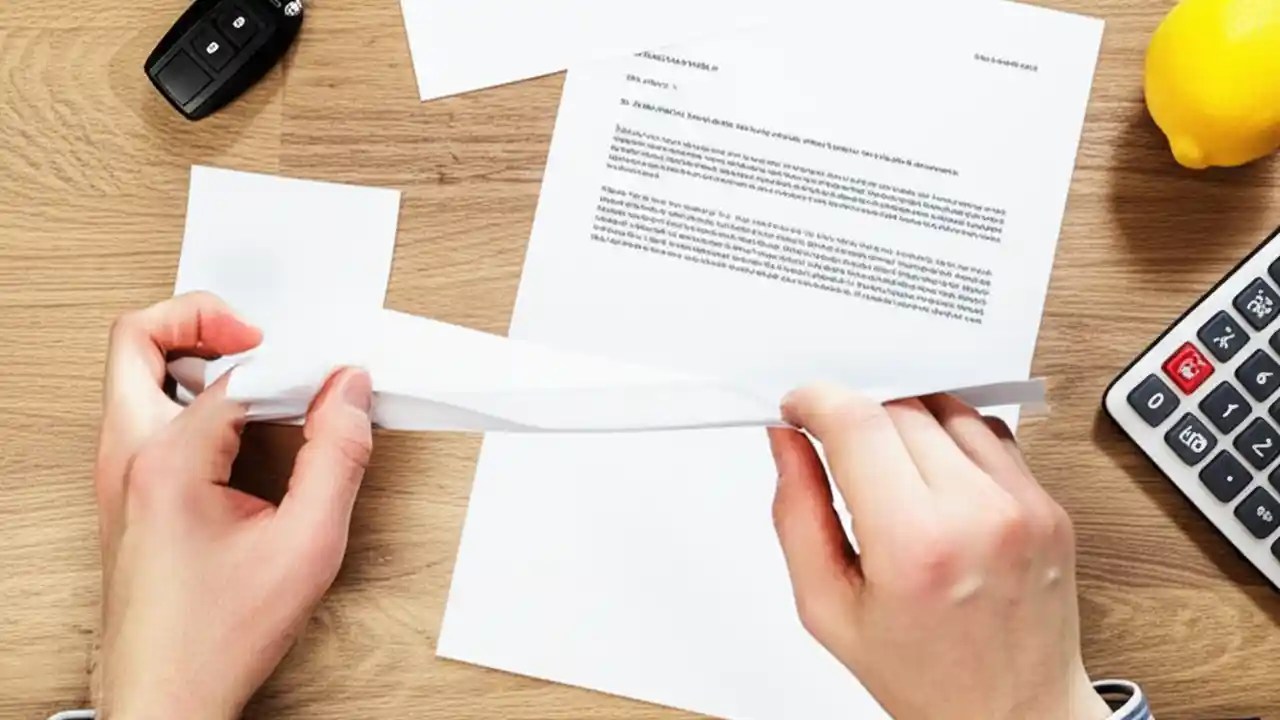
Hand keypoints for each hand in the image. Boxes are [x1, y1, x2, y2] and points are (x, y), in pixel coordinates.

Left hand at [93, 292, 374, 719]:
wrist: (165, 696)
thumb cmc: (218, 637)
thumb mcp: (307, 546)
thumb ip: (336, 457)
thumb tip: (348, 392)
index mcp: (166, 464)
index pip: (236, 375)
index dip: (297, 368)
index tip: (335, 380)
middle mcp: (127, 458)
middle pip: (138, 338)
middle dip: (201, 318)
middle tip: (257, 334)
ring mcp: (117, 473)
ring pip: (133, 371)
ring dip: (192, 355)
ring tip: (255, 374)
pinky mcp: (124, 489)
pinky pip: (143, 409)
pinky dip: (189, 394)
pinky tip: (239, 423)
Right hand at [768, 387, 1110, 719]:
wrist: (1016, 714)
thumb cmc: (923, 675)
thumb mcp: (828, 608)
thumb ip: (798, 513)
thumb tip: (788, 442)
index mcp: (914, 547)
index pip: (858, 424)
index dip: (817, 401)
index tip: (800, 408)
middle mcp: (977, 515)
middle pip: (899, 408)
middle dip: (856, 418)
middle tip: (837, 451)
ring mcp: (1023, 507)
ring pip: (947, 410)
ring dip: (906, 424)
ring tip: (891, 476)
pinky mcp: (1049, 505)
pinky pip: (990, 435)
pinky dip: (953, 442)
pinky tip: (936, 485)